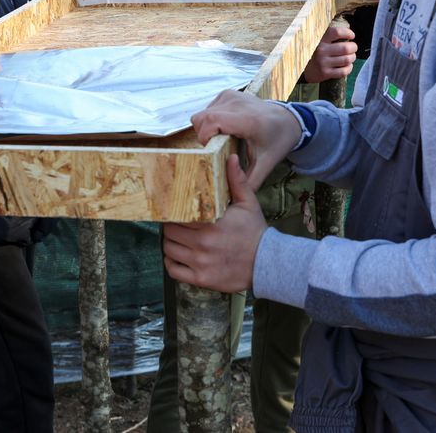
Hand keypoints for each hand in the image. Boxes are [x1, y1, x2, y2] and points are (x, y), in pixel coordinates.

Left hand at [162, 152, 267, 291]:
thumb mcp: (248, 203)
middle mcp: (203, 244)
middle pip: (169, 232)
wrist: (267, 263)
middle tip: (177, 225)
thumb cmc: (254, 232)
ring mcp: (201, 263)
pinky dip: (171, 263)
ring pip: (168, 250)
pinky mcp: (201, 279)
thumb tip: (231, 157)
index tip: (175, 210)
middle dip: (171, 227)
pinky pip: (173, 271)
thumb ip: (237, 181)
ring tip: (178, 239)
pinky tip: (178, 256)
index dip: (173, 212)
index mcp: (211, 224)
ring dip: (170, 244)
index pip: (177, 215)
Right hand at [190, 90, 301, 190]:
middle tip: (216, 149)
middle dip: (202, 137)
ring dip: (205, 130)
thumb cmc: (277, 141)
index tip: (211, 152)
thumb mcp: (265, 165)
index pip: (212, 121)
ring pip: (202, 115)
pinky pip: (207, 109)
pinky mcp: (227, 94)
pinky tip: (224, 129)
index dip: (204, 137)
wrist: (288, 120)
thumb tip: (230, 198)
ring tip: (222, 140)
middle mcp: (237, 104)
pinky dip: (210, 122)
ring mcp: (231, 96)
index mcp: (247, 120)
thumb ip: (248, 181)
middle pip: (202, 118)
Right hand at [302, 24, 356, 82]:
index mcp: (320, 40)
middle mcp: (321, 51)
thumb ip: (331, 36)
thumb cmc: (317, 53)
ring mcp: (323, 63)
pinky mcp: (325, 73)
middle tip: (353, 48)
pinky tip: (347, 66)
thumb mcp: (320, 41)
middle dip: (354, 47)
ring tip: (350, 57)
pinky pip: (344, 71)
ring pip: (347, 60)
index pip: (337, 32)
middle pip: (346, 48)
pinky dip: (349, 68)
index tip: (352, 36)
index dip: (348, 33)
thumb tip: (349, 35)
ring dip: (352, 58)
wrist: (305, 69)